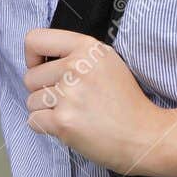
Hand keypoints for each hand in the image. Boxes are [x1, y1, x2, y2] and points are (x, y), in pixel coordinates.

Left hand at [22, 28, 168, 175]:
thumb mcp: (108, 62)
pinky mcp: (63, 121)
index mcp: (87, 48)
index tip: (42, 68)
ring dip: (47, 111)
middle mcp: (76, 66)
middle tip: (70, 101)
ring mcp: (68, 94)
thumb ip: (77, 55)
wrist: (146, 136)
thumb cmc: (126, 103)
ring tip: (75, 114)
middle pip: (30, 77)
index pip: (35, 40)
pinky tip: (71, 127)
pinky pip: (33, 121)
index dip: (32, 57)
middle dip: (43, 91)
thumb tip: (40, 59)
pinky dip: (47, 127)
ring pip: (31, 101)